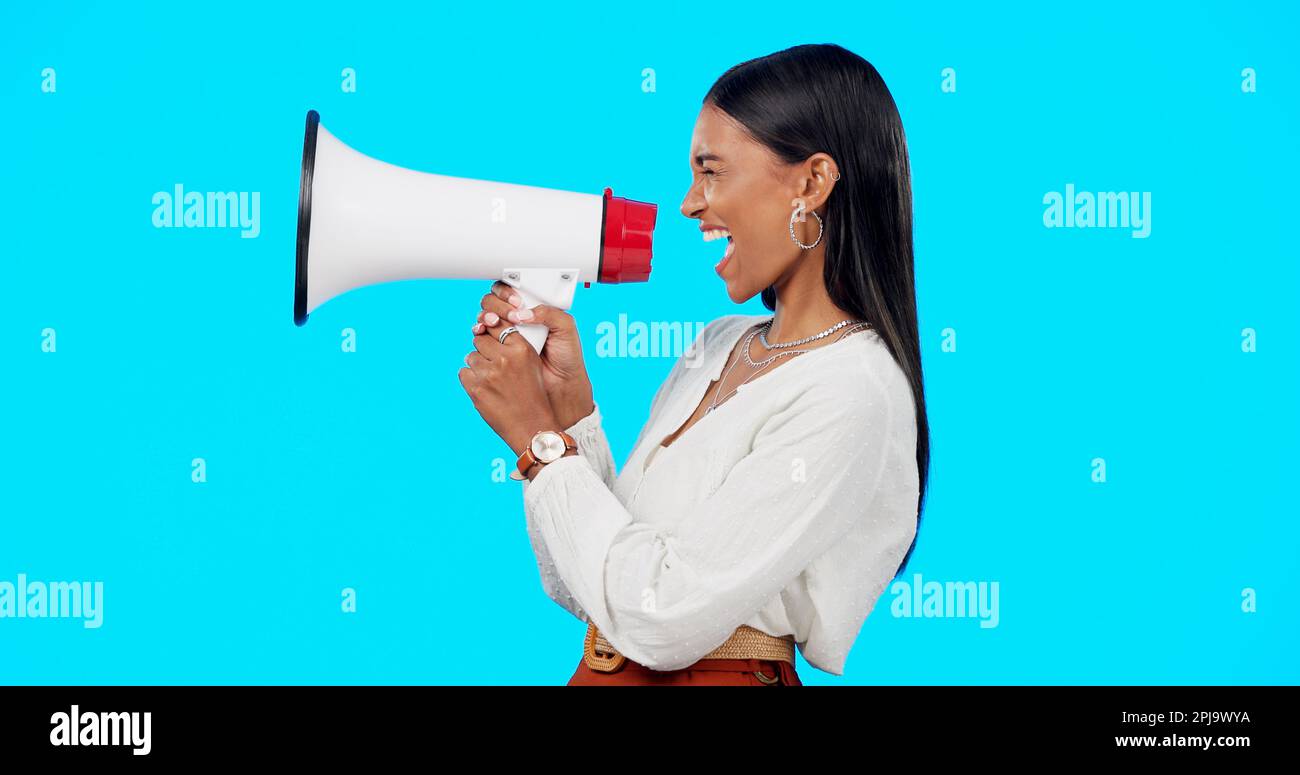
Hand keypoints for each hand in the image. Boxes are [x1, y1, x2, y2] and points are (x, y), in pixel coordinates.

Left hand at [458, 309, 561, 459]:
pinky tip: (484, 388)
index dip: (493, 333)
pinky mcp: (476, 388)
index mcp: (522, 349)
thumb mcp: (532, 363)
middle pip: (481, 340)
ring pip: (471, 356)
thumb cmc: (532, 394)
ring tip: (491, 380)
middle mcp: (505, 358)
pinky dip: (470, 379)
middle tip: (493, 365)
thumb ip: (514, 346)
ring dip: (477, 366)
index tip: (493, 340)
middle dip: (484, 350)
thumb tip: (487, 328)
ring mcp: (489, 374)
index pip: (498, 326)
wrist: (531, 426)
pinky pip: (463, 373)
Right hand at [473, 281, 594, 427]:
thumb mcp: (566, 328)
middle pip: (495, 300)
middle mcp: (517, 318)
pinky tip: (483, 331)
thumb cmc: (567, 355)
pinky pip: (483, 335)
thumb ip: (549, 313)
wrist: (561, 383)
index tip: (516, 302)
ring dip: (486, 315)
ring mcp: (506, 333)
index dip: (508, 292)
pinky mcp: (498, 348)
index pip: (512, 290)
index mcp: (533, 309)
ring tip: (494, 323)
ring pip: (486, 315)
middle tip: (509, 316)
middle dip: (497, 304)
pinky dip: (480, 330)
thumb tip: (523, 313)